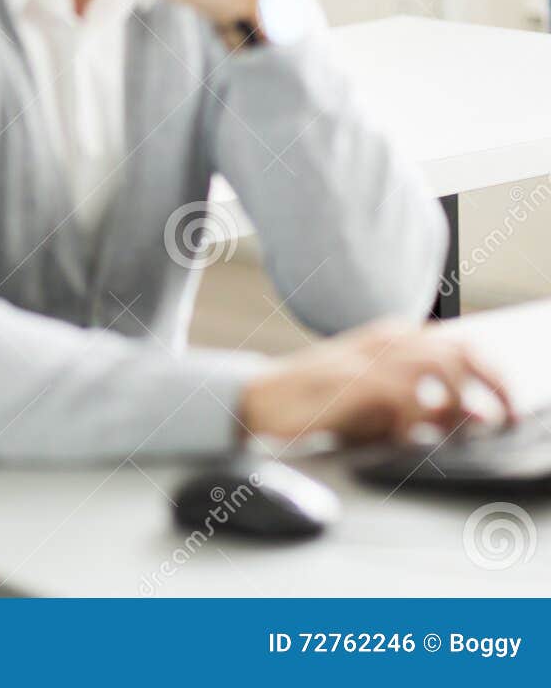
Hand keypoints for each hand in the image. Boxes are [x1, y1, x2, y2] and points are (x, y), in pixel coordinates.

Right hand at [239, 318, 516, 444]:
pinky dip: (418, 418)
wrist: (262, 401)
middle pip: (464, 349)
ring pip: (442, 366)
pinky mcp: (354, 381)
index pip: (465, 345)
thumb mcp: (380, 405)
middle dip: (495, 385)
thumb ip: (428, 408)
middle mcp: (387, 340)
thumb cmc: (320, 406)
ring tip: (461, 428)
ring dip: (461, 401)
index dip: (497, 376)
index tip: (511, 407)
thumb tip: (478, 419)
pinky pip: (407, 394)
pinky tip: (406, 434)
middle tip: (507, 419)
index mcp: (395, 338)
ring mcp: (370, 357)